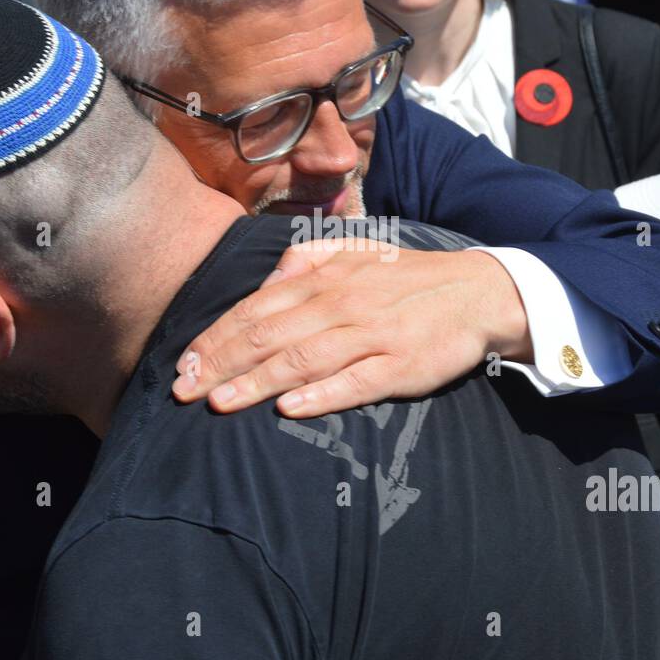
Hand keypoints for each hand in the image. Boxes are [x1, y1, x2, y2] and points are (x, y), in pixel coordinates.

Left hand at [171, 241, 530, 418]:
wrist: (477, 292)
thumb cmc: (406, 279)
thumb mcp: (355, 252)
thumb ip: (307, 259)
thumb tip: (269, 275)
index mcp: (324, 279)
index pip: (256, 309)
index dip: (216, 338)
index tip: (182, 365)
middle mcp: (341, 304)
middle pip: (270, 335)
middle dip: (222, 364)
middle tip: (184, 391)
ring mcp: (371, 335)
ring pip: (304, 359)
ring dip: (258, 382)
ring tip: (220, 403)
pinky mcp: (400, 365)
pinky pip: (356, 382)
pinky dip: (322, 394)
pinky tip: (290, 408)